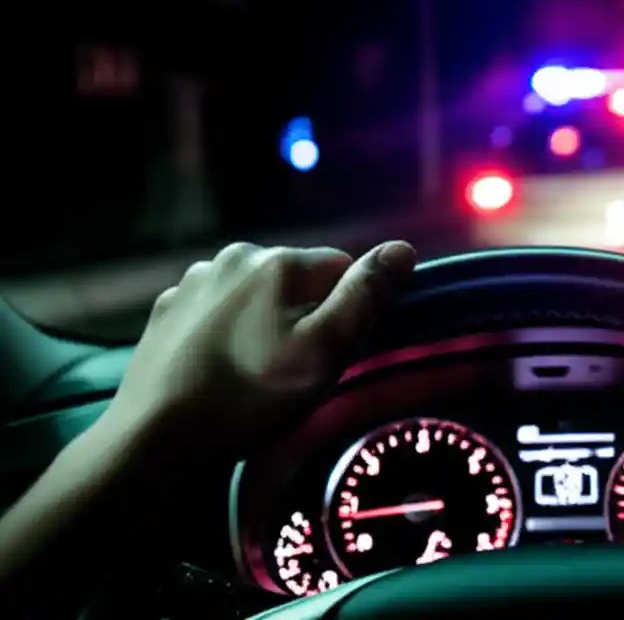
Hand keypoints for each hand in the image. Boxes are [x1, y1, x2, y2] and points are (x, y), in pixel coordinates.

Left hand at [105, 240, 416, 456]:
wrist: (154, 440)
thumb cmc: (249, 398)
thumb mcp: (324, 352)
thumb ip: (365, 296)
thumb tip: (403, 249)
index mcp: (279, 262)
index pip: (344, 269)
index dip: (348, 313)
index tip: (332, 354)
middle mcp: (235, 257)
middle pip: (298, 281)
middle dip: (305, 316)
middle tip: (295, 372)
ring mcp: (194, 282)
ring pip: (256, 296)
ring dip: (265, 324)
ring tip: (254, 377)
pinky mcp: (166, 311)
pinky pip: (217, 313)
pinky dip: (227, 334)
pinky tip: (220, 372)